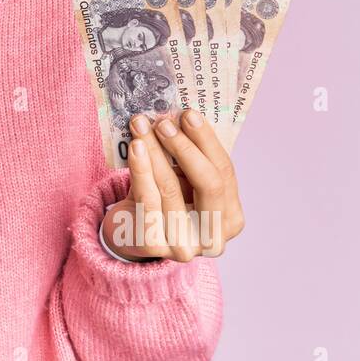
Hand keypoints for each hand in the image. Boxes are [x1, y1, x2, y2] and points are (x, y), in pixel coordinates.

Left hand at [101, 108, 244, 261]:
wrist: (129, 233)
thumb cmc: (163, 201)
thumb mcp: (183, 181)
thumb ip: (189, 158)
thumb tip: (179, 118)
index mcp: (231, 218)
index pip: (225, 173)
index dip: (208, 142)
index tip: (189, 114)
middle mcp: (214, 238)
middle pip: (209, 183)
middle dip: (186, 147)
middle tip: (165, 122)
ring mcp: (185, 246)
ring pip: (172, 188)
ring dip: (156, 151)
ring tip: (141, 126)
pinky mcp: (153, 245)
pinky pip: (147, 200)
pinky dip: (140, 170)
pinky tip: (135, 148)